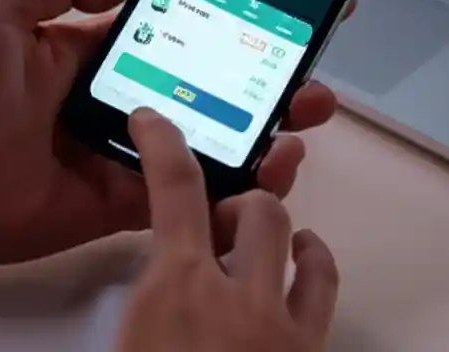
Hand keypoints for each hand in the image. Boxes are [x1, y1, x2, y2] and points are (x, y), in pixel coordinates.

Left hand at [0, 0, 340, 263]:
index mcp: (98, 49)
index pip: (180, 25)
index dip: (229, 13)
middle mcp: (122, 99)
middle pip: (212, 85)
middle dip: (267, 76)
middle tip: (313, 70)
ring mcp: (125, 151)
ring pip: (211, 141)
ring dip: (264, 131)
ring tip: (303, 120)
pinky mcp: (120, 202)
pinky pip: (185, 195)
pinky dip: (229, 187)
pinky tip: (263, 172)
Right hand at [118, 110, 338, 351]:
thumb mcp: (124, 343)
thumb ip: (139, 301)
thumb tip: (151, 289)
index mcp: (177, 286)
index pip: (175, 188)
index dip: (163, 142)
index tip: (152, 119)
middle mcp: (236, 291)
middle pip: (252, 203)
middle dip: (232, 200)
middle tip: (212, 223)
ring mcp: (281, 317)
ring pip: (291, 232)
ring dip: (269, 222)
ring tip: (254, 235)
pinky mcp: (312, 345)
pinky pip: (324, 285)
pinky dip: (314, 260)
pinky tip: (303, 257)